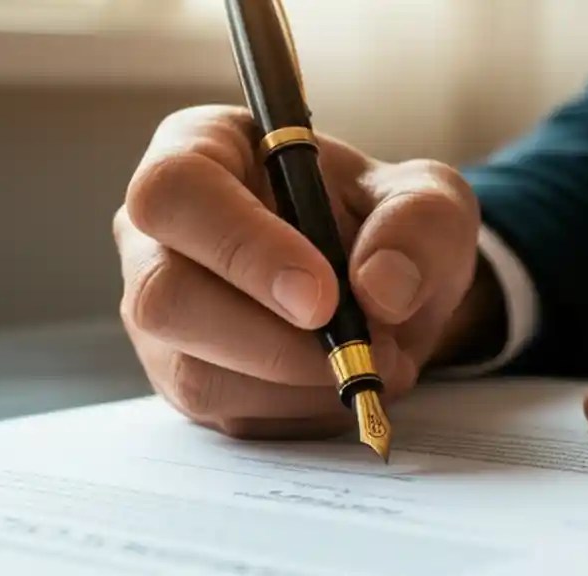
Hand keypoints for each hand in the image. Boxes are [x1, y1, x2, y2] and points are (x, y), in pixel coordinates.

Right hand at [113, 106, 492, 439]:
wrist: (385, 291)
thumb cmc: (384, 223)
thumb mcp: (430, 200)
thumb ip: (419, 225)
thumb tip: (381, 287)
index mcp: (200, 149)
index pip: (175, 192)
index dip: (240, 247)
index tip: (322, 295)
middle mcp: (157, 235)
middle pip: (163, 296)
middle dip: (270, 340)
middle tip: (362, 349)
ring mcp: (161, 316)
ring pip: (194, 371)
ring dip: (297, 384)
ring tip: (375, 363)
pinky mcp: (187, 380)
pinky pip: (227, 414)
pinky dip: (300, 411)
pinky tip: (342, 382)